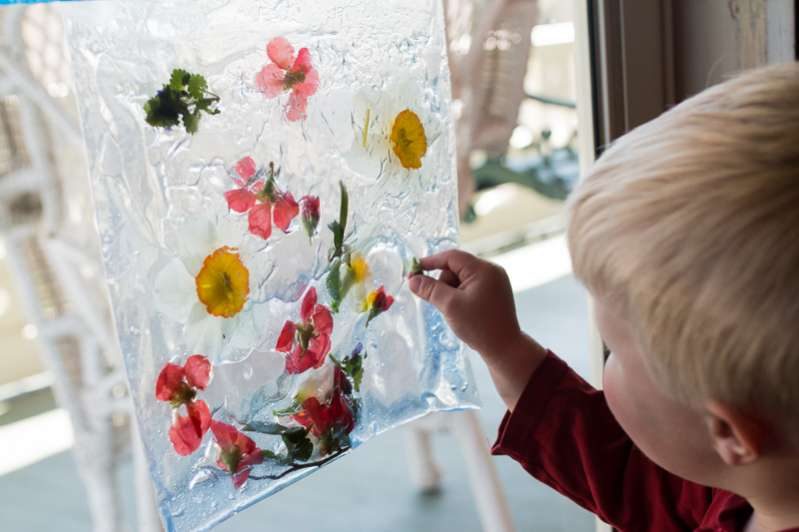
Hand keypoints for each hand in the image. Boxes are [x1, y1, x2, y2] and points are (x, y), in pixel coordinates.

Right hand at [408, 249, 547, 409]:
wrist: (505, 349)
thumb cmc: (479, 326)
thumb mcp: (450, 306)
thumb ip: (430, 290)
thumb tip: (412, 279)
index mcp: (483, 269)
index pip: (452, 257)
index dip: (431, 262)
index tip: (414, 270)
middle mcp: (491, 271)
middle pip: (456, 267)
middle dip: (444, 283)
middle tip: (442, 303)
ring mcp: (494, 282)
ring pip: (461, 279)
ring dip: (451, 292)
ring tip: (455, 311)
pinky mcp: (494, 293)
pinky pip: (470, 287)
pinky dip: (460, 296)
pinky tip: (462, 312)